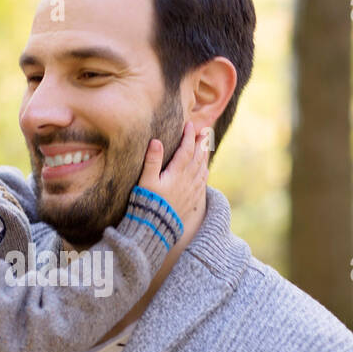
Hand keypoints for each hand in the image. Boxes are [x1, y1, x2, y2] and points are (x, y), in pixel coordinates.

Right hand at [137, 120, 208, 238]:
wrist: (156, 227)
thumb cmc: (147, 202)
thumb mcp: (146, 181)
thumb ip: (152, 161)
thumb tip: (156, 141)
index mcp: (177, 172)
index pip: (186, 149)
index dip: (189, 136)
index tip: (190, 124)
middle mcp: (187, 180)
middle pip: (198, 157)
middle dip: (201, 143)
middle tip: (204, 131)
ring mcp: (191, 190)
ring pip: (202, 168)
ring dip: (205, 155)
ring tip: (206, 146)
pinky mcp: (192, 200)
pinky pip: (202, 182)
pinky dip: (205, 171)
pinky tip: (205, 169)